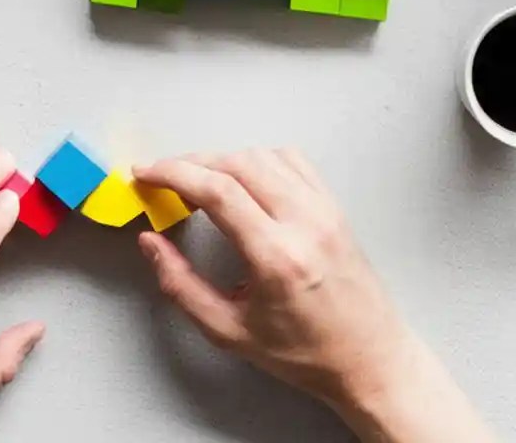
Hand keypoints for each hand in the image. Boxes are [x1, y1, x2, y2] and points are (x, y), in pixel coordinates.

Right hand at [134, 149, 494, 442]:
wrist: (370, 359)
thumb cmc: (304, 353)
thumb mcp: (229, 331)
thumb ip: (181, 285)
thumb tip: (151, 244)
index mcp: (277, 257)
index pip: (218, 191)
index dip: (173, 173)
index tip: (146, 173)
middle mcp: (305, 224)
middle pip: (238, 163)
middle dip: (191, 163)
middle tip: (163, 178)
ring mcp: (324, 211)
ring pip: (264, 155)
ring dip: (223, 160)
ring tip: (198, 181)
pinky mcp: (335, 208)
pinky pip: (292, 162)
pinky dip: (258, 160)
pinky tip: (242, 179)